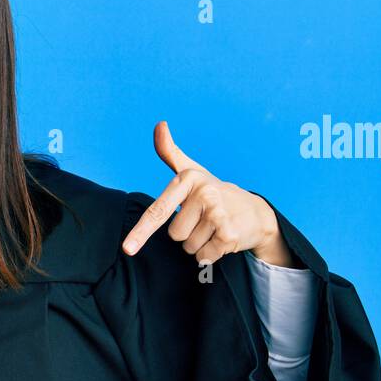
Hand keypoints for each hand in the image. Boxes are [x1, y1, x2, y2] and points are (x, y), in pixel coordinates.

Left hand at [121, 121, 294, 266]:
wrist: (254, 211)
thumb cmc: (212, 192)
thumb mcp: (191, 171)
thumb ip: (170, 152)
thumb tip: (160, 124)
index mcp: (188, 180)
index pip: (158, 210)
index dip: (141, 232)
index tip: (126, 249)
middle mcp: (204, 194)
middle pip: (174, 234)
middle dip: (186, 233)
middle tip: (202, 219)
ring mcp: (218, 214)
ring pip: (189, 247)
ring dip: (199, 244)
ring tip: (213, 228)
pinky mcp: (229, 234)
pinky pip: (203, 256)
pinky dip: (210, 254)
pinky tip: (222, 239)